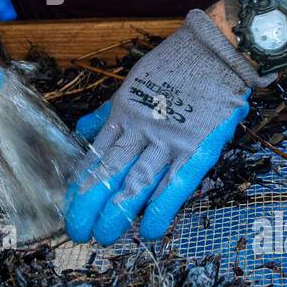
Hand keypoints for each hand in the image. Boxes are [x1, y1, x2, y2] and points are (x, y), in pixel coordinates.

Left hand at [64, 10, 273, 245]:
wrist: (217, 50)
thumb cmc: (176, 64)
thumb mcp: (133, 83)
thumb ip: (107, 112)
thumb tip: (82, 132)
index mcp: (123, 112)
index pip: (95, 154)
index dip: (81, 183)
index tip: (69, 205)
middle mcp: (141, 128)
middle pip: (110, 171)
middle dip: (91, 204)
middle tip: (77, 230)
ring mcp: (169, 139)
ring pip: (137, 180)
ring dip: (119, 211)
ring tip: (104, 236)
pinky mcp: (197, 148)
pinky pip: (176, 184)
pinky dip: (161, 208)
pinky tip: (148, 230)